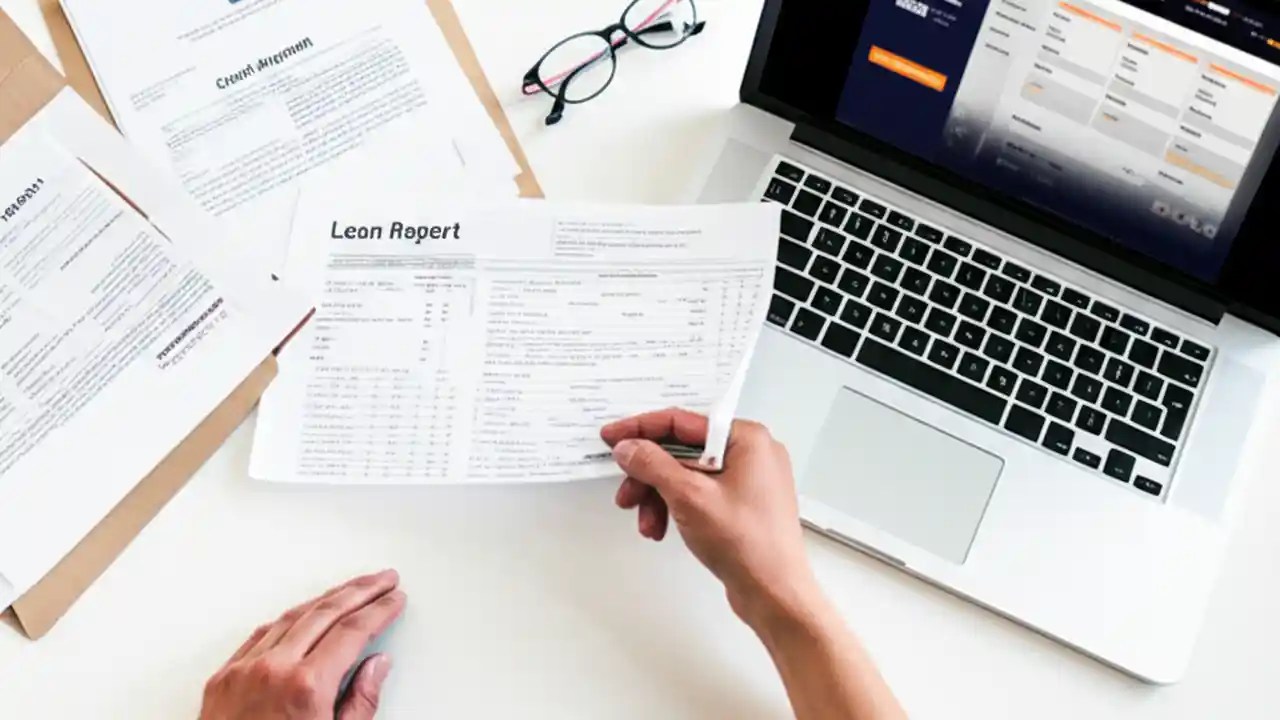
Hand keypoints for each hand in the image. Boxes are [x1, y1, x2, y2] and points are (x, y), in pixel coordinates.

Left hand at [200, 570, 406, 719]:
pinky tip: (302, 613)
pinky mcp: (222, 679)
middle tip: (382, 580)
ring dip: (326, 598)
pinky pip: (260, 634)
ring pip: (291, 616)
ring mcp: (244, 671)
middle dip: (359, 591)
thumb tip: (376, 666)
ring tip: (349, 589)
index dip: (379, 611)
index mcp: (306, 687)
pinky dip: (288, 618)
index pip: (353, 632)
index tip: (393, 600)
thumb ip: (360, 704)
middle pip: (326, 612)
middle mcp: (273, 670)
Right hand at [601, 409, 817, 624]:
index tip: (612, 437)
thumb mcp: (689, 497)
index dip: (641, 429)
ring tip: (647, 524)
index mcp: (747, 438)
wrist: (774, 593)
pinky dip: (677, 508)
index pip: (682, 422)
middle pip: (682, 451)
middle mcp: (751, 453)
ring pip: (687, 476)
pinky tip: (663, 529)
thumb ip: (652, 465)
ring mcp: (749, 479)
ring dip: (659, 497)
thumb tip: (629, 447)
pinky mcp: (742, 503)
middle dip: (649, 476)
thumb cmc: (747, 544)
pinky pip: (699, 493)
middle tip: (626, 494)